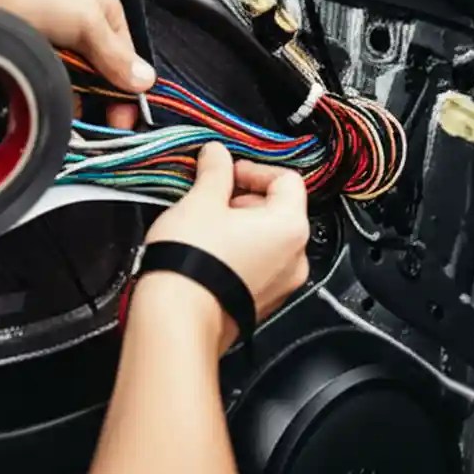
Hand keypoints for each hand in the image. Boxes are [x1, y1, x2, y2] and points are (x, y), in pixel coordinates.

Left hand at [0, 0, 154, 127]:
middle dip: (97, 98)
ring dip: (71, 95)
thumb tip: (144, 80)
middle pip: (101, 75)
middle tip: (92, 120)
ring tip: (65, 103)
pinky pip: (47, 80)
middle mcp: (83, 27)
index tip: (121, 121)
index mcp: (107, 13)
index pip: (128, 63)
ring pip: (73, 81)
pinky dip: (48, 89)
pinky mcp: (30, 52)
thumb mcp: (87, 21)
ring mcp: (55, 40)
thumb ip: (116, 55)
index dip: (126, 93)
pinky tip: (43, 92)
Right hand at [140, 142, 310, 351]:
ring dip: (240, 225)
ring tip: (205, 225)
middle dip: (244, 198)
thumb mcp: (201, 201)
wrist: (178, 317)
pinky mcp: (261, 301)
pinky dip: (239, 252)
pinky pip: (258, 264)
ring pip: (267, 238)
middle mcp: (295, 257)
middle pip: (278, 210)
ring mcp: (281, 284)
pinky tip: (209, 251)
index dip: (254, 169)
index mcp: (291, 227)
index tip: (228, 171)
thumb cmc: (192, 263)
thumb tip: (217, 155)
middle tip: (211, 197)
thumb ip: (215, 172)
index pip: (286, 180)